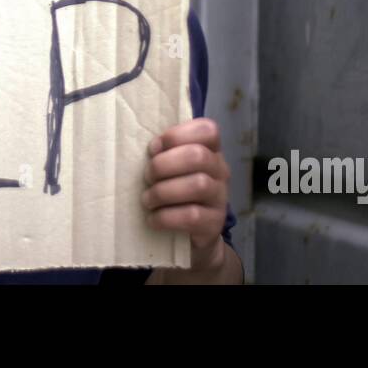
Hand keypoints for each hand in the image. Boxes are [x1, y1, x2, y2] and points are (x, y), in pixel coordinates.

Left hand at [142, 118, 231, 271]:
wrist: (193, 237)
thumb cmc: (176, 194)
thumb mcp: (173, 170)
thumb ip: (166, 154)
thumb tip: (152, 148)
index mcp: (210, 151)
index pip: (207, 130)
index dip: (177, 135)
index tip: (154, 148)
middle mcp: (220, 171)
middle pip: (198, 156)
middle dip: (164, 165)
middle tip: (147, 177)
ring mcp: (220, 198)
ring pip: (198, 185)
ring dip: (164, 191)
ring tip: (148, 199)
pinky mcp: (214, 224)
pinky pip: (192, 216)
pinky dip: (166, 217)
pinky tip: (153, 219)